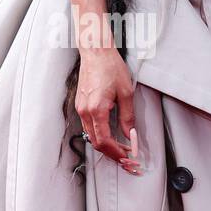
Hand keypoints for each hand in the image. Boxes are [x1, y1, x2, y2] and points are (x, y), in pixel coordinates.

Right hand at [76, 48, 142, 172]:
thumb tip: (130, 135)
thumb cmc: (110, 67)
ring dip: (106, 145)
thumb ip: (128, 117)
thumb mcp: (126, 93)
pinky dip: (100, 135)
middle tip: (127, 158)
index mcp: (96, 109)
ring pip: (92, 136)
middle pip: (96, 143)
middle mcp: (85, 111)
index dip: (116, 153)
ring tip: (122, 149)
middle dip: (112, 153)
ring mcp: (81, 108)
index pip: (104, 141)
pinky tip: (112, 136)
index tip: (128, 158)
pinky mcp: (81, 105)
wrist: (96, 52)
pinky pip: (89, 126)